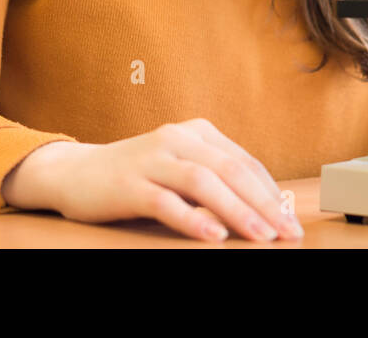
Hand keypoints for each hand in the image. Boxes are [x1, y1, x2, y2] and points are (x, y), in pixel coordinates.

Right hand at [1, 118, 303, 242]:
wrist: (75, 173)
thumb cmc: (136, 174)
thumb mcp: (179, 167)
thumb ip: (215, 179)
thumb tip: (266, 208)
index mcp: (195, 132)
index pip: (244, 162)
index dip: (271, 192)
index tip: (291, 220)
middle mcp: (175, 138)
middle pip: (230, 170)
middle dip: (264, 204)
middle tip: (287, 232)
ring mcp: (151, 159)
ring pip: (203, 182)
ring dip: (236, 211)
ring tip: (260, 236)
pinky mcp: (129, 184)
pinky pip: (166, 201)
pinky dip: (192, 219)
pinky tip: (212, 235)